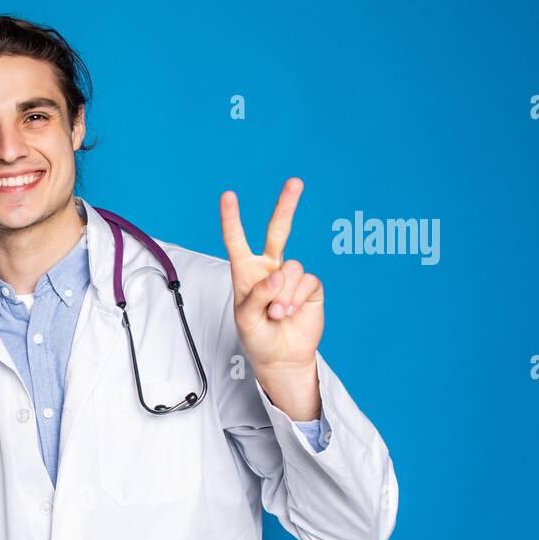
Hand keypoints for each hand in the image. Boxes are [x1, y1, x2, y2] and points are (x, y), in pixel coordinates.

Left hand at [220, 178, 323, 418]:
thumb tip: (276, 276)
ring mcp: (291, 277)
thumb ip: (256, 296)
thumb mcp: (245, 320)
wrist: (281, 357)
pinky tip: (289, 313)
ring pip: (291, 268)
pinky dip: (296, 299)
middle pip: (278, 231)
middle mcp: (269, 269)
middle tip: (295, 182)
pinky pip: (306, 282)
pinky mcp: (310, 287)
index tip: (228, 195)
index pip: (237, 241)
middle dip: (286, 206)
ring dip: (283, 294)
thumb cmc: (257, 338)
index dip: (232, 219)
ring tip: (276, 314)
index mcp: (246, 273)